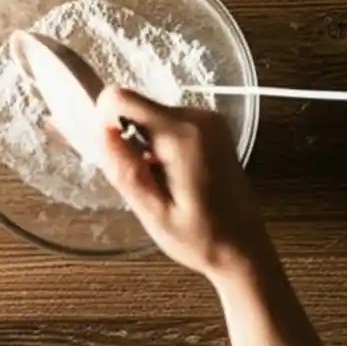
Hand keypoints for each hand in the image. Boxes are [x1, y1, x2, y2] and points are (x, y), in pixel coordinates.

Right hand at [96, 87, 271, 282]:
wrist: (244, 248)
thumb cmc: (201, 239)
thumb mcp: (154, 215)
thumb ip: (126, 172)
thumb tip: (102, 132)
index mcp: (182, 135)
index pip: (120, 98)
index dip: (106, 122)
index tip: (117, 158)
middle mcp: (198, 117)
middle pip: (135, 107)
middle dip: (128, 140)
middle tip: (147, 182)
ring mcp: (208, 119)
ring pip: (149, 115)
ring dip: (145, 146)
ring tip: (163, 184)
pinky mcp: (211, 126)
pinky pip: (167, 123)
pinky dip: (160, 146)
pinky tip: (175, 177)